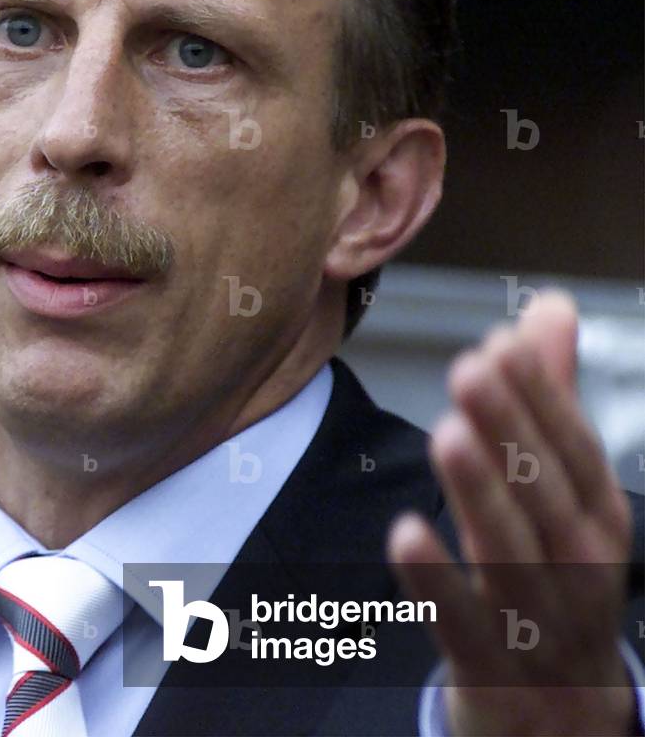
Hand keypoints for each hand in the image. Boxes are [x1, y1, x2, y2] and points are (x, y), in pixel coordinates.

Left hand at [386, 288, 635, 735]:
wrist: (565, 717)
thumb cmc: (557, 573)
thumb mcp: (563, 488)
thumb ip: (549, 397)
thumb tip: (546, 306)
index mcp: (596, 518)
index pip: (575, 453)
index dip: (543, 399)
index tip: (502, 343)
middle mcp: (578, 567)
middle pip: (546, 496)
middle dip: (513, 432)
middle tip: (472, 369)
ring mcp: (538, 623)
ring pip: (512, 555)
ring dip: (483, 495)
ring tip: (449, 434)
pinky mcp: (490, 668)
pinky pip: (463, 627)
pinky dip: (438, 583)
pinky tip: (406, 533)